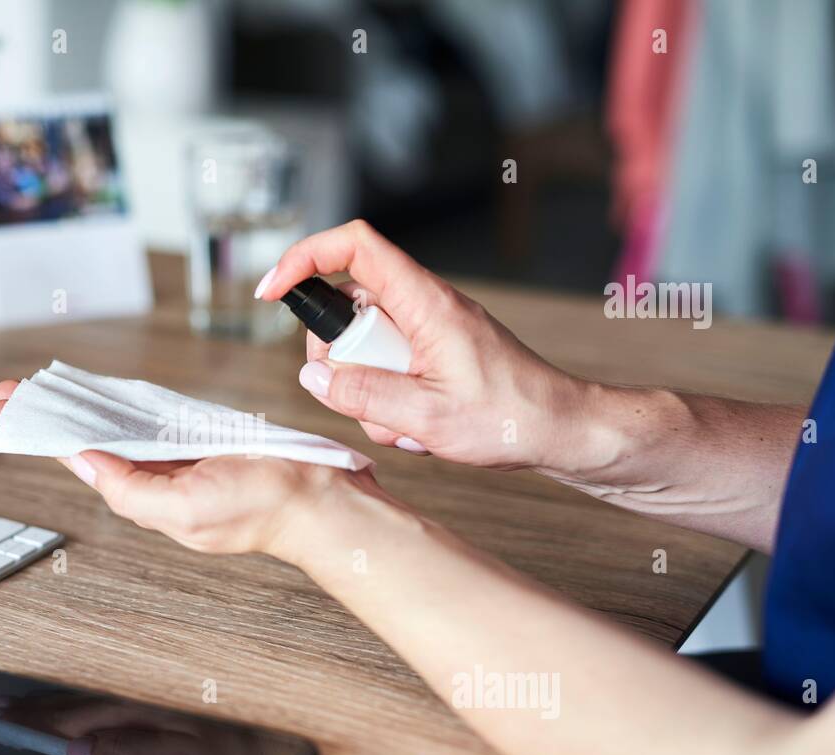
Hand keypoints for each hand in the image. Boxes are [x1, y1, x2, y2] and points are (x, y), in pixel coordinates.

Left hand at [0, 380, 386, 558]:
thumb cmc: (264, 510)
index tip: (7, 413)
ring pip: (116, 429)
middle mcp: (159, 481)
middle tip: (8, 395)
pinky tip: (101, 398)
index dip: (43, 435)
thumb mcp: (186, 508)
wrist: (322, 502)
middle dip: (49, 418)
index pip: (82, 462)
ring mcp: (181, 462)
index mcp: (148, 501)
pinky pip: (151, 421)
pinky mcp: (204, 444)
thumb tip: (84, 463)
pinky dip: (121, 407)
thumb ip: (131, 490)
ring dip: (78, 409)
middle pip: (91, 442)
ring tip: (40, 392)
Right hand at [0, 691, 301, 754]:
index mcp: (145, 721)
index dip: (34, 724)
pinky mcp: (172, 727)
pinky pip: (115, 709)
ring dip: (56, 706)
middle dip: (35, 708)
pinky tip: (80, 714)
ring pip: (95, 706)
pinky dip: (86, 709)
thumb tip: (74, 754)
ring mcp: (159, 716)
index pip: (75, 723)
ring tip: (24, 704)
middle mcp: (149, 712)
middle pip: (79, 708)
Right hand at [257, 219, 592, 472]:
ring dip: (368, 390)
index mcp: (425, 302)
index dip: (304, 256)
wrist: (561, 429)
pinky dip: (389, 402)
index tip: (272, 290)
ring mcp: (427, 330)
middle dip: (336, 357)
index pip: (354, 246)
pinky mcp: (432, 353)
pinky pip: (387, 368)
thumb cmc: (511, 417)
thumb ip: (364, 394)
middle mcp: (423, 306)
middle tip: (356, 396)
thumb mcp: (428, 416)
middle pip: (346, 306)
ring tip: (407, 424)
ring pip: (363, 345)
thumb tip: (314, 377)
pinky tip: (420, 428)